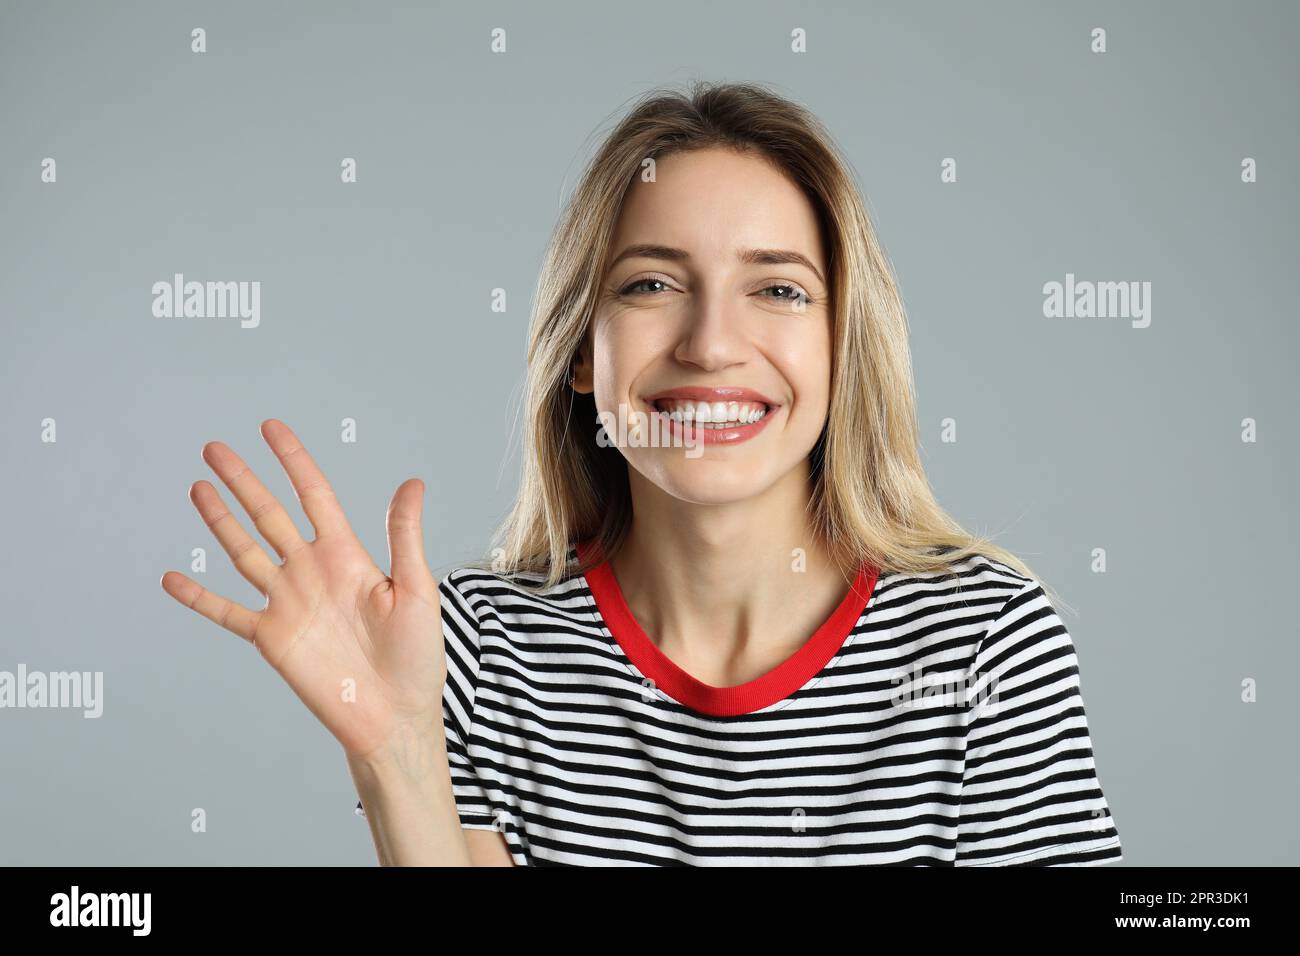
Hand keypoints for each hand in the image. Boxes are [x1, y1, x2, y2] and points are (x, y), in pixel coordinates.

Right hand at [160, 420, 445, 760]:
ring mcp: (288, 603)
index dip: (293, 461)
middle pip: (269, 515)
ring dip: (219, 521)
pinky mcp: (271, 639)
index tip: (271, 428)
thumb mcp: (417, 589)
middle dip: (243, 481)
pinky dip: (198, 597)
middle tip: (214, 448)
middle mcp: (312, 572)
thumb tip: (411, 482)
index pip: (314, 495)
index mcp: (348, 556)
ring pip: (244, 551)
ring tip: (198, 488)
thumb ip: (405, 536)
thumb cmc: (418, 657)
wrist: (396, 716)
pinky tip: (171, 579)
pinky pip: (227, 612)